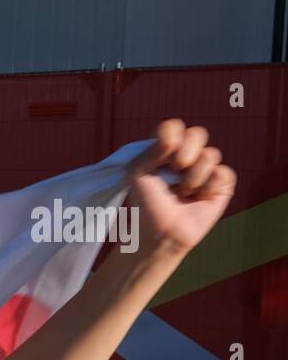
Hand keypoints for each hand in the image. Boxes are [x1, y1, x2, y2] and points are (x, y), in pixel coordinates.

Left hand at [125, 119, 236, 259]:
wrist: (160, 231)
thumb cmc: (146, 204)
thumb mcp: (136, 173)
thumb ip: (151, 149)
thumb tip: (173, 141)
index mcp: (165, 151)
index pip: (173, 127)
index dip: (170, 136)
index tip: (162, 153)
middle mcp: (187, 156)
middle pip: (197, 133)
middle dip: (184, 153)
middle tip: (173, 171)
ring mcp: (205, 169)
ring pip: (210, 155)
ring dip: (191, 178)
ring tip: (182, 193)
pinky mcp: (222, 184)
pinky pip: (223, 173)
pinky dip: (207, 188)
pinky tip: (198, 199)